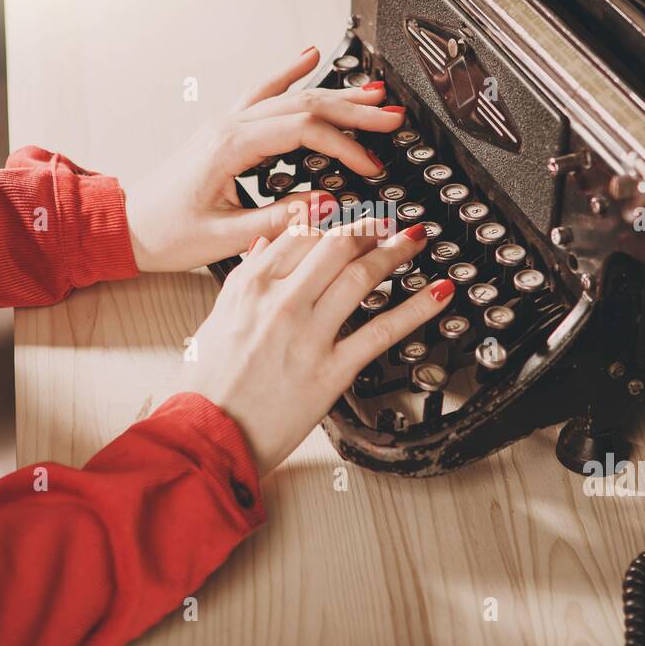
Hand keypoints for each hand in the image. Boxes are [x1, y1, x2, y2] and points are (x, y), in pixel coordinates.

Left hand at [123, 47, 407, 272]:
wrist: (125, 226)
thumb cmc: (166, 234)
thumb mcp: (225, 236)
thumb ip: (280, 220)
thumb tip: (327, 204)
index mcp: (231, 148)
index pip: (304, 131)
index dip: (344, 146)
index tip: (369, 168)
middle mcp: (229, 126)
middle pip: (304, 104)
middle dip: (354, 109)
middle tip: (393, 115)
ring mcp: (227, 124)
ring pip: (289, 95)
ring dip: (334, 93)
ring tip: (373, 92)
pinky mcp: (225, 130)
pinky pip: (263, 91)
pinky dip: (289, 72)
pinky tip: (310, 57)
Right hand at [179, 216, 453, 474]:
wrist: (206, 436)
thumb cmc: (206, 385)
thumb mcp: (216, 319)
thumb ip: (244, 277)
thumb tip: (266, 243)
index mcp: (250, 287)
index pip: (300, 233)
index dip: (332, 215)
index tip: (350, 209)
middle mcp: (281, 303)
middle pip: (336, 245)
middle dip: (369, 225)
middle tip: (389, 220)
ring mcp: (308, 336)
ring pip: (361, 277)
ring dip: (396, 252)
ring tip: (417, 239)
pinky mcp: (330, 371)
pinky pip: (382, 332)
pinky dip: (416, 309)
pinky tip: (438, 294)